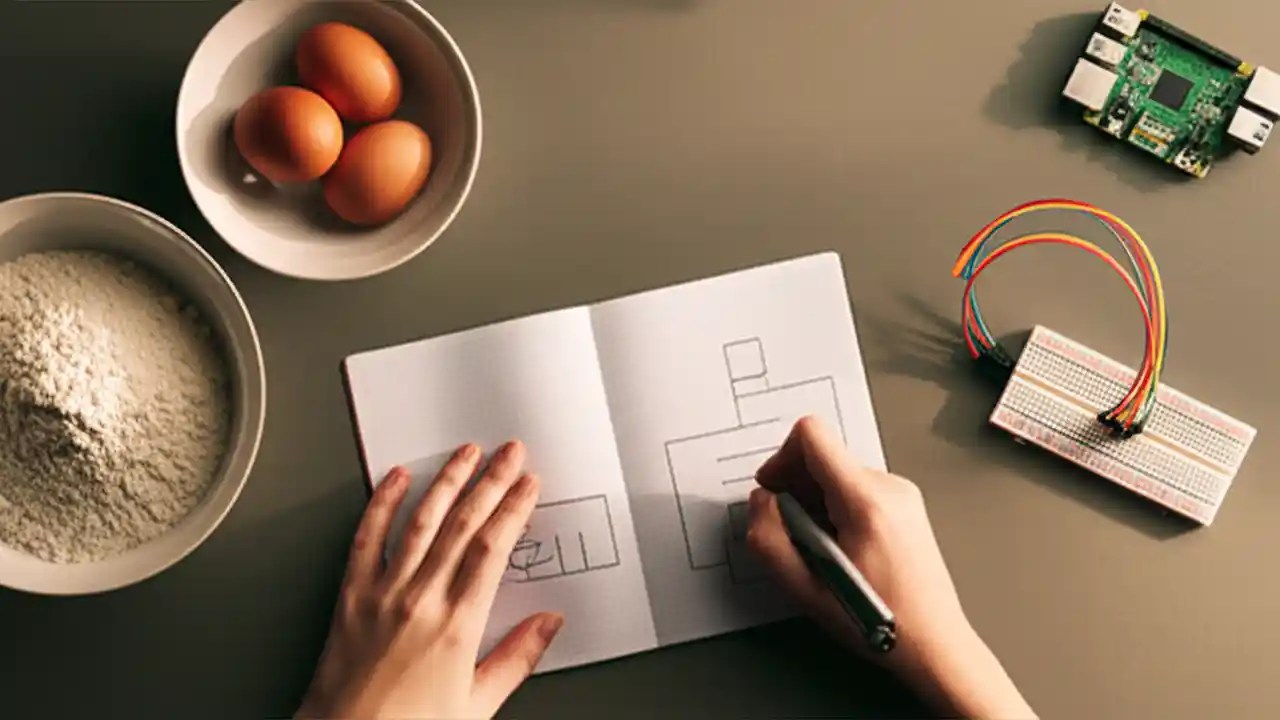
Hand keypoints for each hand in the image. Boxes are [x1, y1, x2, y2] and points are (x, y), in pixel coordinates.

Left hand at [297, 441, 563, 719]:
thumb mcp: (477, 704)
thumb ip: (516, 658)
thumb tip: (548, 623)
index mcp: (457, 625)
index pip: (494, 547)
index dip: (514, 508)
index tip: (529, 485)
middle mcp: (420, 599)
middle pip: (464, 523)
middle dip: (491, 481)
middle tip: (509, 453)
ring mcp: (383, 592)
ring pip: (421, 521)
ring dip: (447, 481)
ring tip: (465, 454)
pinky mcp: (350, 596)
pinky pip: (367, 538)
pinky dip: (381, 503)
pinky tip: (396, 479)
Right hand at [747, 418, 1034, 718]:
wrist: (934, 644)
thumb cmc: (880, 624)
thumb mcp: (804, 589)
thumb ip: (768, 538)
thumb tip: (761, 501)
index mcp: (866, 501)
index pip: (812, 435)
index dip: (780, 459)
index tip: (772, 489)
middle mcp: (889, 487)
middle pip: (822, 456)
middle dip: (795, 488)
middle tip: (795, 535)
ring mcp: (901, 494)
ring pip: (836, 474)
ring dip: (814, 502)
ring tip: (821, 550)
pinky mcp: (904, 506)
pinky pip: (854, 488)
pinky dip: (834, 509)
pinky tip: (840, 549)